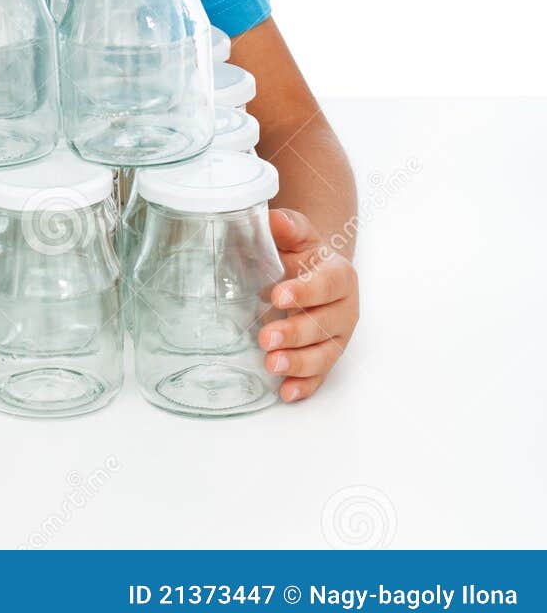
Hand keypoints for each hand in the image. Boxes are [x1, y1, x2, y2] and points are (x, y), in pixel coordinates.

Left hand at [258, 207, 358, 402]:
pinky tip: (286, 392)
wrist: (313, 270)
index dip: (305, 292)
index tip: (278, 296)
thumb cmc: (302, 253)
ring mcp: (338, 337)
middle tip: (266, 337)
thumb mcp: (297, 235)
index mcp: (340, 275)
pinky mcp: (327, 356)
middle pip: (325, 325)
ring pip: (325, 355)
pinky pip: (320, 376)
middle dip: (296, 333)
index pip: (327, 285)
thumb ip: (288, 226)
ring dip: (299, 363)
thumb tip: (274, 220)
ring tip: (271, 365)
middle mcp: (345, 309)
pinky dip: (305, 385)